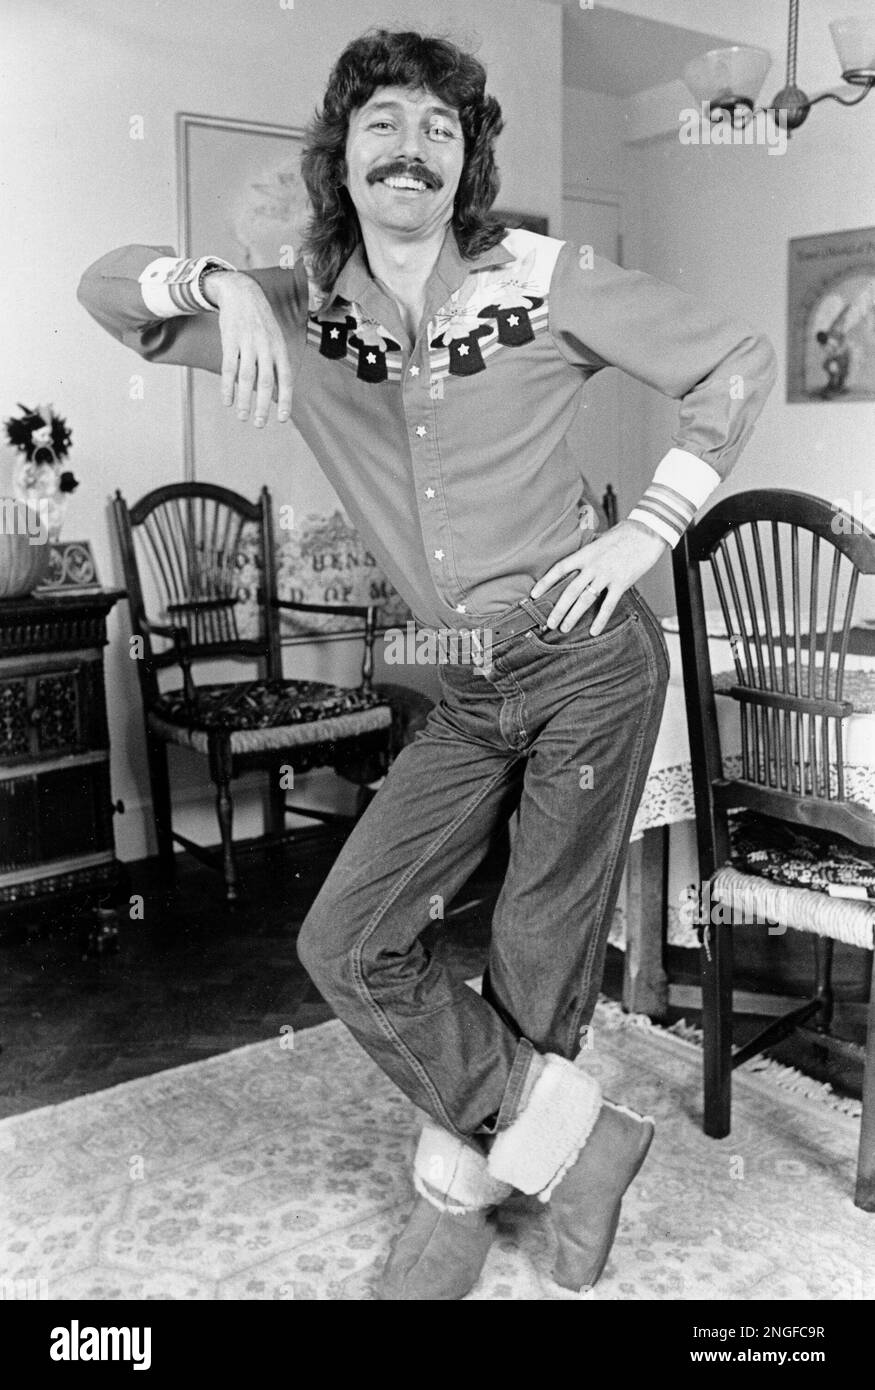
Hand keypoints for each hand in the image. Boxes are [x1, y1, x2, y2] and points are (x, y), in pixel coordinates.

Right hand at [207, 272, 292, 426]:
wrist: (241, 292)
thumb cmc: (260, 321)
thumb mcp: (275, 337)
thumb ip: (276, 362)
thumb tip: (277, 391)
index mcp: (279, 348)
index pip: (285, 378)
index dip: (285, 399)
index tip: (282, 419)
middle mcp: (265, 346)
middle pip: (265, 381)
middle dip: (263, 405)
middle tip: (260, 424)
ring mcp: (247, 343)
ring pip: (246, 377)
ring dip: (244, 400)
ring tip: (243, 417)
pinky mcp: (230, 340)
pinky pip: (229, 367)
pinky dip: (228, 386)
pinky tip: (227, 401)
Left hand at [530, 520, 668, 634]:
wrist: (648, 531)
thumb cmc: (625, 534)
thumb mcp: (601, 539)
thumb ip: (588, 550)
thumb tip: (579, 557)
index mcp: (585, 554)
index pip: (559, 569)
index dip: (545, 582)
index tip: (534, 595)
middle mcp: (593, 566)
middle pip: (570, 591)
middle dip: (558, 609)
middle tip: (549, 623)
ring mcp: (607, 575)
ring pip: (585, 600)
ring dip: (573, 616)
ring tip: (564, 628)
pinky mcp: (621, 583)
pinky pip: (608, 605)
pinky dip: (600, 619)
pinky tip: (593, 630)